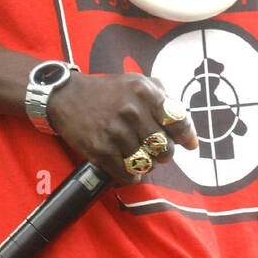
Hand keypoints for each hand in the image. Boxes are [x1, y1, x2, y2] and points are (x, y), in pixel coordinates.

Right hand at [45, 70, 197, 184]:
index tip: (186, 144)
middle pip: (165, 148)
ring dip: (146, 164)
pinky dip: (131, 174)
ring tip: (138, 154)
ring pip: (147, 164)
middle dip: (164, 153)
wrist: (68, 97)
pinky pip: (128, 174)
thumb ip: (165, 100)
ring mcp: (116, 132)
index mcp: (145, 92)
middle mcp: (132, 111)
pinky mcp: (101, 150)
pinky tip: (126, 164)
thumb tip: (189, 136)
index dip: (186, 136)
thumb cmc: (108, 92)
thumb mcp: (138, 83)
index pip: (179, 122)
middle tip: (154, 148)